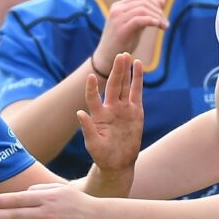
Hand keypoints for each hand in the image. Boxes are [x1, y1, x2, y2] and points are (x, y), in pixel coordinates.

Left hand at [79, 53, 142, 172]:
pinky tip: (138, 65)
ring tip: (126, 56)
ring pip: (125, 86)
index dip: (92, 88)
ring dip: (125, 71)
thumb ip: (87, 129)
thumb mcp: (93, 144)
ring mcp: (123, 108)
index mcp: (98, 115)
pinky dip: (138, 79)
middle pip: (113, 86)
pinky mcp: (135, 111)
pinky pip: (137, 92)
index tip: (91, 77)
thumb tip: (79, 113)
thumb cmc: (102, 155)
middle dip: (116, 71)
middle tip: (119, 56)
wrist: (118, 162)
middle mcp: (110, 108)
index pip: (93, 97)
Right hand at [91, 0, 167, 75]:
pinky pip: (139, 20)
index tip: (162, 16)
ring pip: (142, 9)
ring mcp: (117, 18)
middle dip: (158, 11)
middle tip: (165, 24)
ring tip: (164, 26)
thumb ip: (147, 12)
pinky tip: (158, 25)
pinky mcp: (121, 29)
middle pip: (143, 2)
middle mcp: (117, 9)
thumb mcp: (136, 24)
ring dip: (157, 17)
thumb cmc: (122, 42)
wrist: (107, 57)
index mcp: (119, 6)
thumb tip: (162, 0)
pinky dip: (151, 20)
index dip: (155, 4)